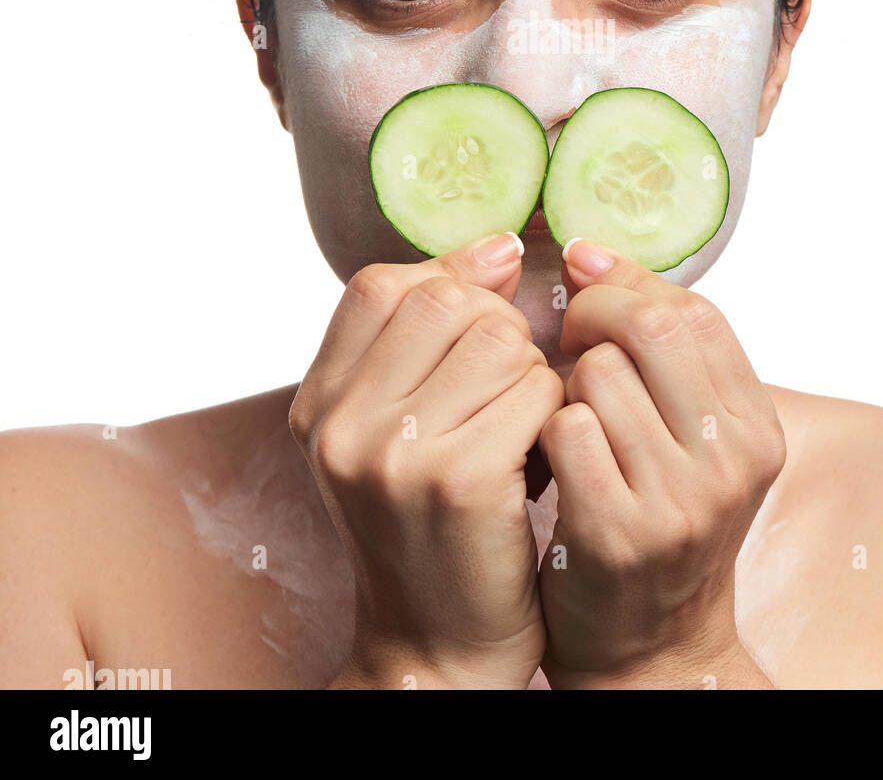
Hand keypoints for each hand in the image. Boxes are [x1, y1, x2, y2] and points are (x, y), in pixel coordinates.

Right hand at [289, 231, 564, 689]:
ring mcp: (394, 455)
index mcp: (319, 405)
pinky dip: (550, 415)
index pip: (381, 286)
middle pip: (446, 303)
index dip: (448, 278)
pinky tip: (535, 460)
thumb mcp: (398, 428)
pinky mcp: (458, 483)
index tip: (493, 294)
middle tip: (508, 383)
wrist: (437, 647)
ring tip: (518, 426)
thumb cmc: (430, 527)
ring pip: (500, 342)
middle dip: (498, 328)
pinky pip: (534, 392)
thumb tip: (498, 247)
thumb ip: (429, 338)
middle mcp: (342, 426)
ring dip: (531, 374)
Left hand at [536, 240, 786, 688]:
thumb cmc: (656, 526)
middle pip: (652, 326)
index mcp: (755, 428)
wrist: (648, 650)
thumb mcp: (689, 439)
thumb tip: (589, 252)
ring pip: (599, 373)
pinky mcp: (621, 533)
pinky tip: (548, 459)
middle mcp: (731, 461)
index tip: (587, 280)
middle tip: (566, 337)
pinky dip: (545, 431)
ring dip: (564, 382)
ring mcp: (680, 500)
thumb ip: (659, 352)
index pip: (695, 311)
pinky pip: (566, 428)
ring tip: (567, 415)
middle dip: (593, 314)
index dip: (630, 285)